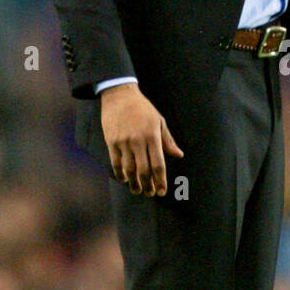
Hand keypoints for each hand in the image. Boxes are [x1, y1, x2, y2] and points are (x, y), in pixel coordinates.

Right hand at [99, 82, 183, 196]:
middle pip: (143, 170)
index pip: (158, 164)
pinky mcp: (111, 142)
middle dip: (147, 185)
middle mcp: (138, 141)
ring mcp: (123, 142)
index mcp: (152, 136)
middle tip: (150, 194)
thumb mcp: (159, 121)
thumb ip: (168, 140)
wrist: (120, 95)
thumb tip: (179, 155)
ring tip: (137, 190)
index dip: (160, 180)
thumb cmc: (143, 109)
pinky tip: (124, 179)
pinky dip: (120, 174)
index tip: (162, 191)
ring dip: (133, 183)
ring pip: (129, 169)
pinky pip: (115, 162)